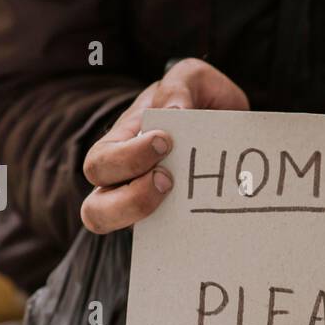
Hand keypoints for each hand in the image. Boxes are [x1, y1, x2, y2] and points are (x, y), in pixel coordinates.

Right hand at [81, 58, 248, 232]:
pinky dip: (171, 242)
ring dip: (136, 215)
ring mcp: (141, 204)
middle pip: (96, 205)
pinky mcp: (165, 225)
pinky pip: (156, 245)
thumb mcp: (194, 80)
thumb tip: (171, 112)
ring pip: (109, 226)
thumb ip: (181, 84)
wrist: (229, 129)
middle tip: (168, 177)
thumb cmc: (200, 101)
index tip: (166, 141)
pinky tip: (199, 230)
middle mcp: (122, 179)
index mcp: (123, 142)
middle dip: (131, 192)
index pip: (102, 161)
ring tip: (172, 196)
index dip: (128, 157)